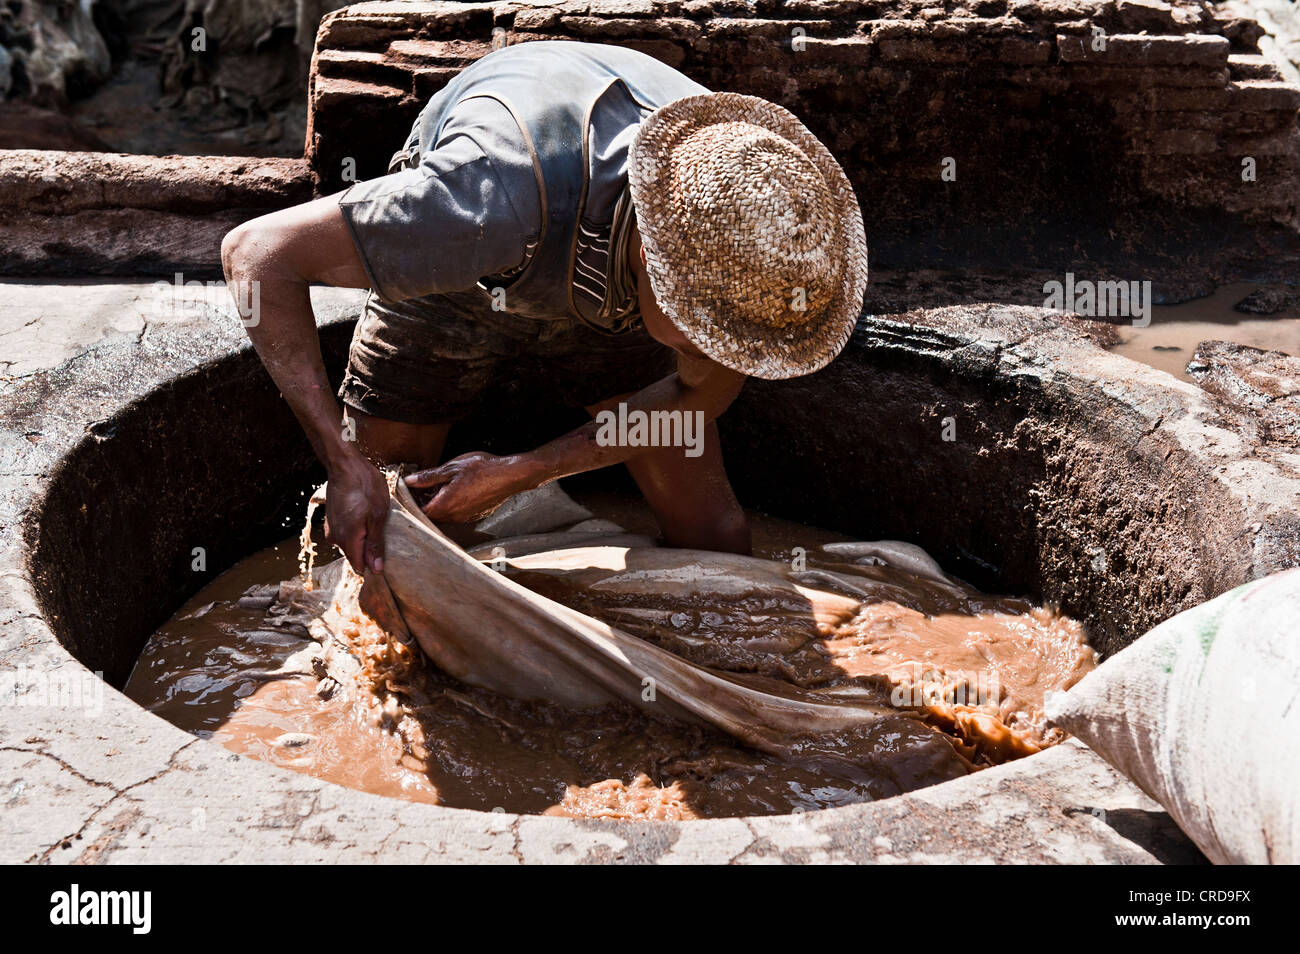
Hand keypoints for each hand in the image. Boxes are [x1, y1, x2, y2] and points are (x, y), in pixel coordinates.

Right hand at [323, 453, 389, 573]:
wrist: (345, 465)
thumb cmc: (365, 487)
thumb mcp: (378, 516)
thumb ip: (375, 545)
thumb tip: (376, 569)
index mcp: (347, 540)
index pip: (359, 567)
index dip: (373, 566)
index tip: (387, 558)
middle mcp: (335, 538)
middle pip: (355, 555)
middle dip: (370, 550)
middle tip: (384, 533)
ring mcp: (331, 528)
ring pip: (351, 543)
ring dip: (364, 537)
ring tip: (375, 521)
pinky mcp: (331, 519)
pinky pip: (346, 533)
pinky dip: (357, 529)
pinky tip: (366, 516)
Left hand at [404, 451, 537, 522]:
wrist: (510, 475)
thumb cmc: (483, 469)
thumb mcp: (452, 468)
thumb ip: (429, 477)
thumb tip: (410, 481)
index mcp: (445, 504)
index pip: (419, 510)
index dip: (412, 501)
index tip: (412, 489)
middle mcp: (454, 516)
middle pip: (431, 515)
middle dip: (425, 502)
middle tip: (425, 486)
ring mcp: (466, 518)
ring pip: (444, 515)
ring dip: (440, 504)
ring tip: (444, 486)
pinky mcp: (475, 516)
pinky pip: (457, 514)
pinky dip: (453, 505)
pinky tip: (459, 490)